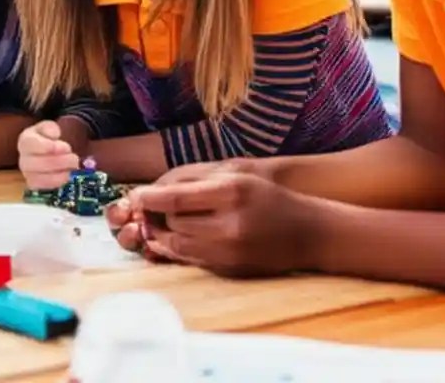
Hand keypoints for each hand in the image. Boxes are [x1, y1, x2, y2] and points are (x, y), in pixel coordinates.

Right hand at [18, 121, 80, 189]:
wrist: (47, 152)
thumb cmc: (48, 139)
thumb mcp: (49, 128)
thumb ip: (50, 127)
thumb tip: (54, 134)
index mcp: (25, 141)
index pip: (29, 144)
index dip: (46, 146)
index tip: (64, 147)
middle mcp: (23, 159)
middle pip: (34, 164)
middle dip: (58, 162)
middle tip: (74, 158)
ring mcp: (27, 174)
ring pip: (38, 178)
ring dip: (59, 174)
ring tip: (72, 167)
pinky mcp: (35, 185)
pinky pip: (43, 187)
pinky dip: (57, 182)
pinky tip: (67, 175)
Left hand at [124, 172, 324, 276]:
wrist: (309, 232)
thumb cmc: (268, 196)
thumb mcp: (236, 175)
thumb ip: (194, 179)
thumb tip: (153, 189)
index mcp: (231, 192)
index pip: (174, 199)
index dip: (148, 198)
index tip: (135, 196)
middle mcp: (230, 224)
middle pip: (172, 222)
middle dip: (157, 215)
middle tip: (149, 208)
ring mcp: (231, 251)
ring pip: (177, 244)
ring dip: (163, 234)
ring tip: (159, 223)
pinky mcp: (231, 269)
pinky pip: (191, 260)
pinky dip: (177, 249)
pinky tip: (176, 238)